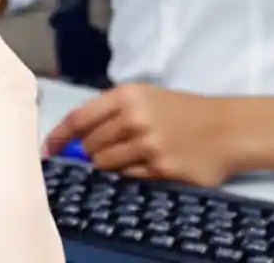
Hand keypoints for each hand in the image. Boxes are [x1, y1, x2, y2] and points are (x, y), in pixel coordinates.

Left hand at [44, 83, 238, 186]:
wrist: (227, 128)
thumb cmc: (182, 111)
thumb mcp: (145, 97)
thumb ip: (110, 112)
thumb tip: (75, 137)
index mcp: (127, 95)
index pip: (78, 118)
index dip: (58, 136)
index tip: (47, 149)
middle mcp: (134, 118)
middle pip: (89, 145)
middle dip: (92, 151)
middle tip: (112, 147)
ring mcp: (147, 144)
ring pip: (104, 164)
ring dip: (110, 164)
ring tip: (133, 154)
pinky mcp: (160, 167)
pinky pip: (128, 177)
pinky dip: (131, 173)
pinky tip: (149, 163)